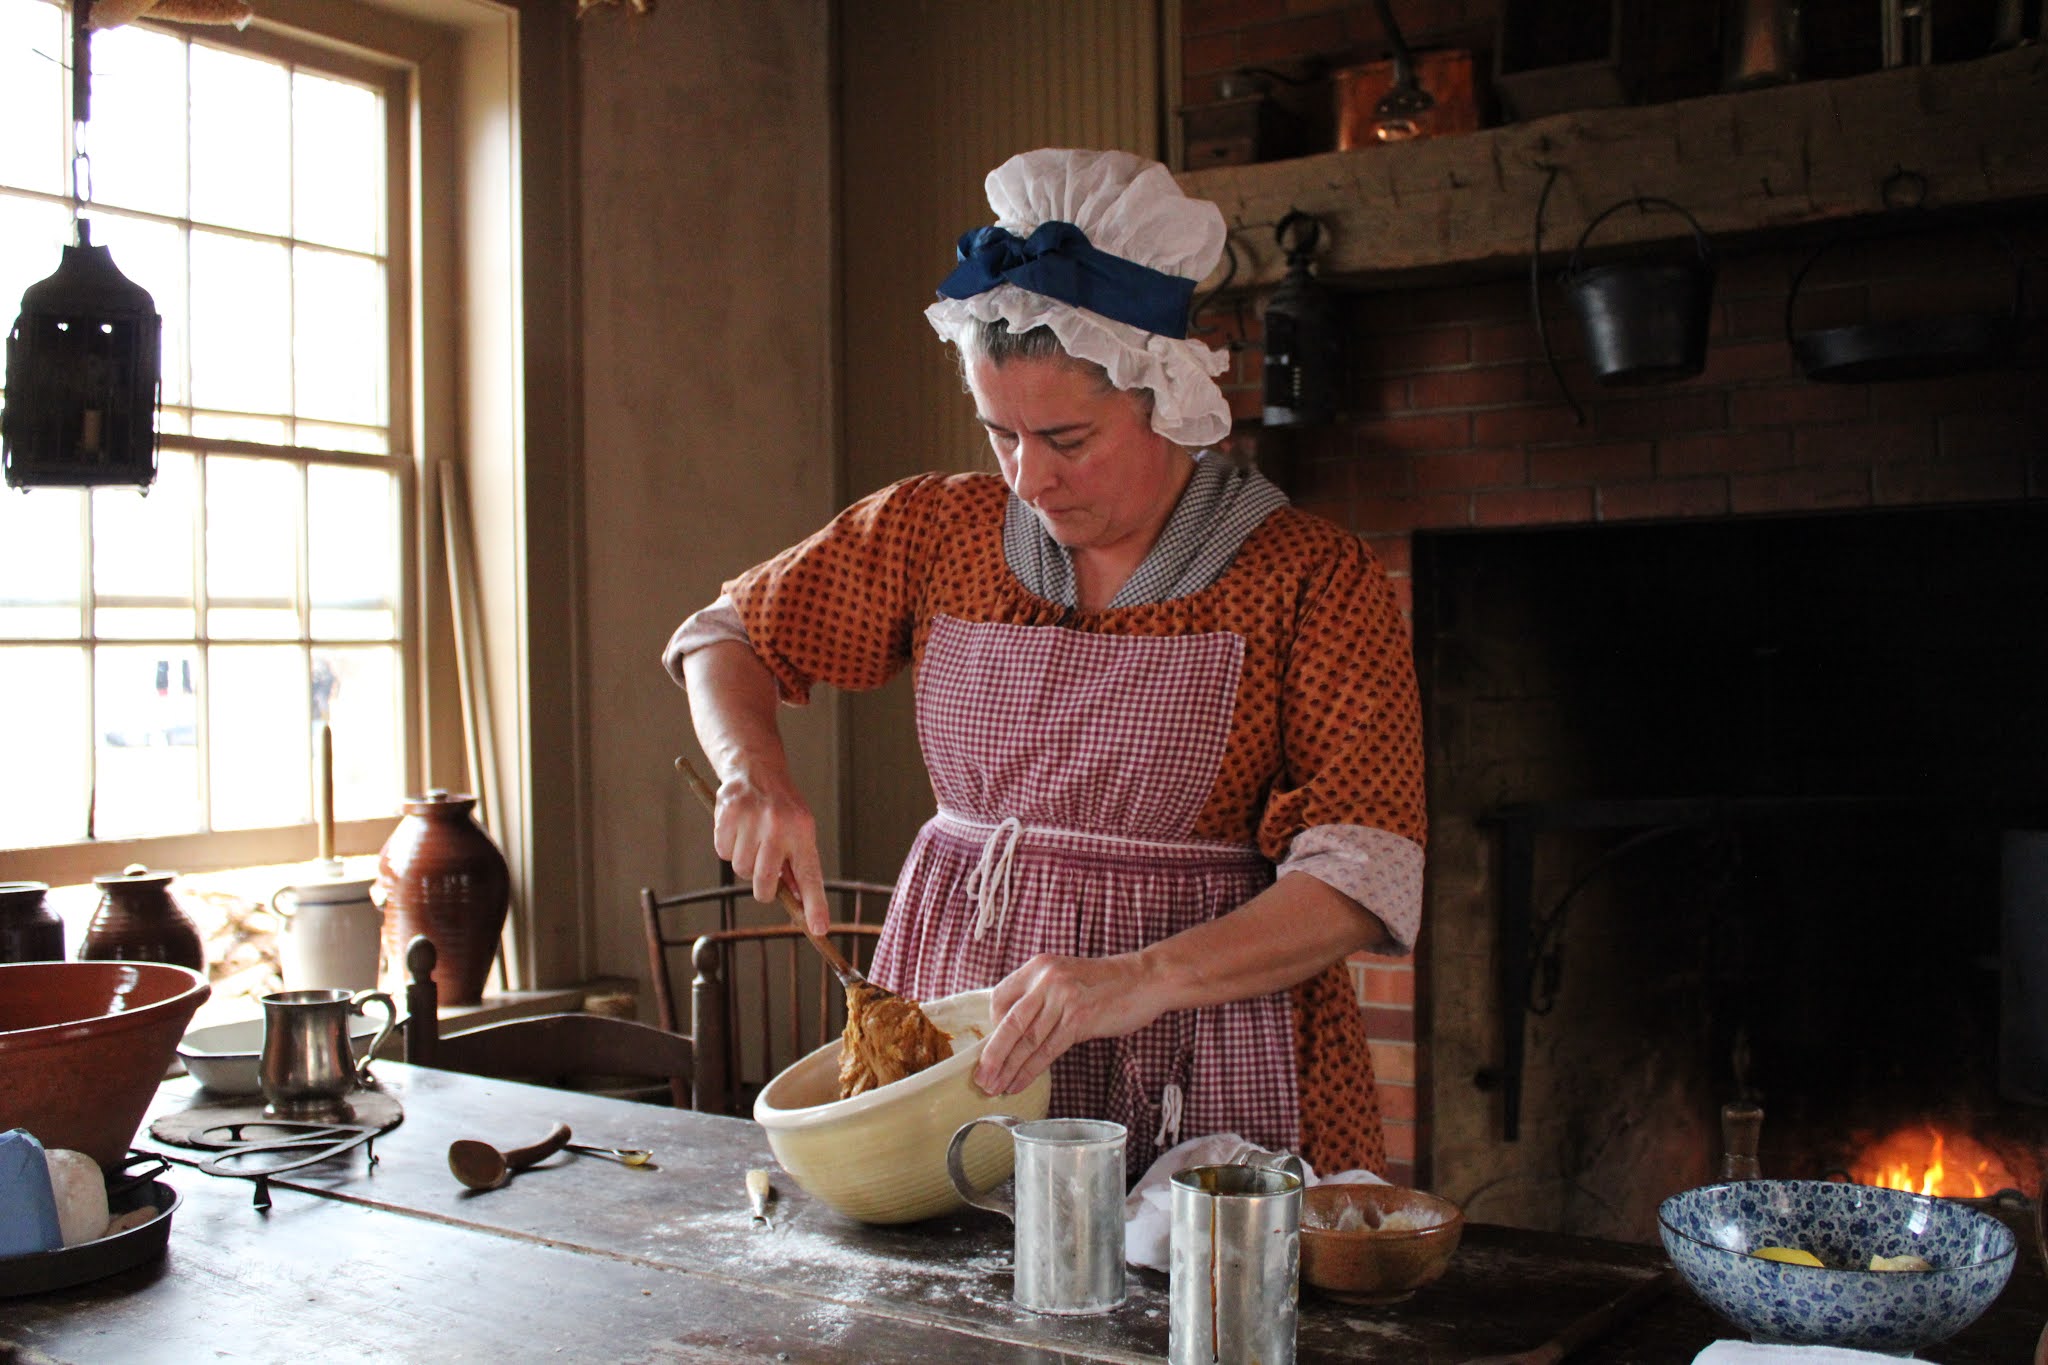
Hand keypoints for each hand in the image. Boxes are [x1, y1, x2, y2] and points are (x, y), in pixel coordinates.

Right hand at [712, 768, 828, 933]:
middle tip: (764, 874)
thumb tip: (799, 902)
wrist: (756, 767)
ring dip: (744, 861)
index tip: (820, 929)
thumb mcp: (799, 831)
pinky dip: (726, 846)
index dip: (815, 905)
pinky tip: (736, 828)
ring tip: (751, 838)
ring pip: (741, 869)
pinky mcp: (729, 812)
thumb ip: (798, 865)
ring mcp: (753, 818)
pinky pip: (722, 851)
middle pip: (765, 883)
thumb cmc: (782, 808)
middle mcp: (780, 825)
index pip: (810, 876)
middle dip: (763, 888)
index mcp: (804, 831)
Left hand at [973, 953, 1164, 1095]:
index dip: (993, 1027)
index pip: (1000, 998)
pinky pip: (1047, 1051)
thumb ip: (1040, 995)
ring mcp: (1063, 999)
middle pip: (1009, 1024)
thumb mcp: (1064, 976)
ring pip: (1027, 1041)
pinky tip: (1019, 1083)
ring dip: (1009, 1069)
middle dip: (992, 1056)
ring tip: (995, 1088)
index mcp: (1038, 966)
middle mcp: (1046, 980)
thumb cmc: (1104, 983)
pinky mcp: (1079, 1019)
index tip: (992, 1049)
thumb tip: (1015, 1029)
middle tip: (980, 1079)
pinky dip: (1030, 1071)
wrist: (1144, 979)